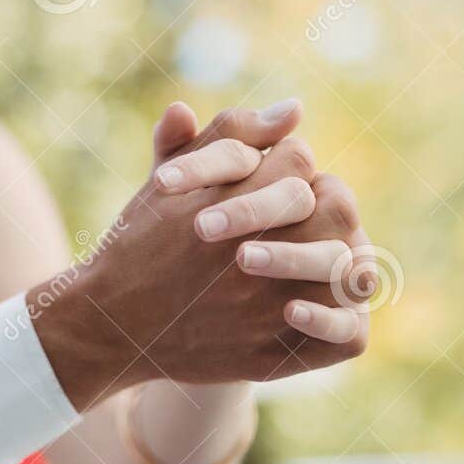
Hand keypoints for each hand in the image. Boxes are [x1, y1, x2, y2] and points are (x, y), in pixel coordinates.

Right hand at [30, 100, 369, 409]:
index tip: (272, 177)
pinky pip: (340, 336)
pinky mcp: (273, 354)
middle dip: (324, 203)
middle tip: (303, 215)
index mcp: (231, 202)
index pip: (300, 160)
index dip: (289, 164)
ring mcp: (268, 308)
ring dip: (341, 256)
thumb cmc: (141, 241)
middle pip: (337, 208)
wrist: (115, 321)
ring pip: (349, 269)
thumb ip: (229, 133)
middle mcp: (256, 254)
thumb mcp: (172, 177)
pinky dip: (338, 319)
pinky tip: (310, 302)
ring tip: (316, 254)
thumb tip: (295, 109)